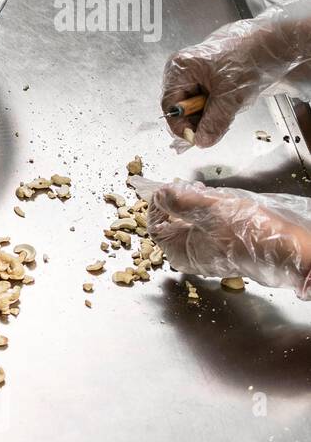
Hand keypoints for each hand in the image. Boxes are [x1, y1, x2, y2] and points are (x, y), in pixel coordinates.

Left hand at [148, 181, 310, 297]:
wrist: (286, 250)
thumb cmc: (248, 235)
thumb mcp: (209, 212)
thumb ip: (180, 201)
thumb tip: (159, 193)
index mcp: (178, 251)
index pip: (154, 225)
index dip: (158, 204)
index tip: (167, 188)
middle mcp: (189, 255)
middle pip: (171, 223)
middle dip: (177, 201)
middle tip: (188, 187)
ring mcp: (206, 252)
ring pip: (190, 223)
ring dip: (194, 204)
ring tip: (204, 191)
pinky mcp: (222, 246)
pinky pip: (207, 226)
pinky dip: (208, 211)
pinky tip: (218, 201)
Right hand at [162, 0, 310, 147]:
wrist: (271, 44)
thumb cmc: (249, 58)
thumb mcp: (230, 95)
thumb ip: (214, 121)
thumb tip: (201, 141)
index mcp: (180, 69)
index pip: (170, 106)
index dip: (182, 125)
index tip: (197, 138)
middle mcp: (182, 71)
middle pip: (181, 107)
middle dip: (200, 118)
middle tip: (218, 124)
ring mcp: (194, 74)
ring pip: (195, 106)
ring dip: (211, 113)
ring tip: (229, 108)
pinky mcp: (207, 78)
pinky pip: (205, 101)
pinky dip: (217, 107)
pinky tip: (230, 102)